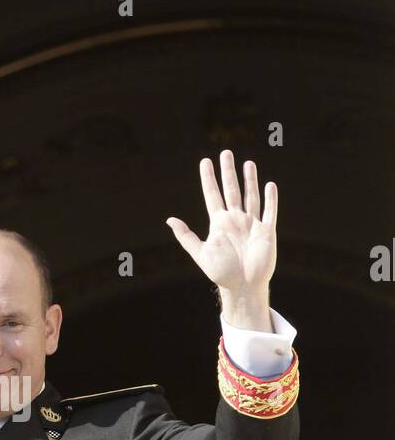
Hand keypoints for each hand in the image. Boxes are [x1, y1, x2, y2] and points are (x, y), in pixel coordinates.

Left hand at [166, 150, 277, 294]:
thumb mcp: (200, 253)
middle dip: (228, 172)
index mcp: (218, 223)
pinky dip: (270, 198)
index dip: (208, 178)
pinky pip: (269, 211)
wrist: (242, 287)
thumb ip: (186, 236)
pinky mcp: (267, 231)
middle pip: (231, 190)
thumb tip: (169, 220)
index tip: (205, 161)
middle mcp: (235, 220)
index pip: (212, 194)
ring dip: (249, 180)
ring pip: (250, 196)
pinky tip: (269, 184)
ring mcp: (251, 224)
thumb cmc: (221, 273)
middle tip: (225, 152)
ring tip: (247, 163)